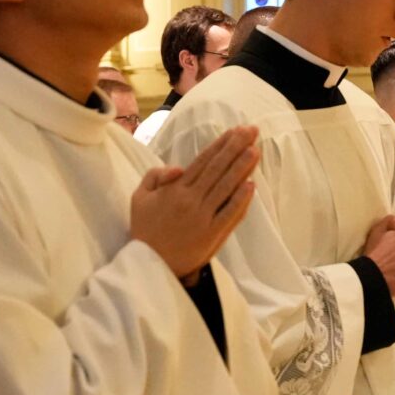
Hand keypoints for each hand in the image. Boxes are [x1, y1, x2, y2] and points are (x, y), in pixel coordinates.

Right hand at [132, 126, 259, 280]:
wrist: (149, 264)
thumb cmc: (145, 229)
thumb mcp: (139, 198)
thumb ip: (155, 176)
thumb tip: (178, 167)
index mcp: (175, 189)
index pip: (202, 161)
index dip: (220, 145)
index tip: (234, 131)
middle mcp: (191, 199)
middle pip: (217, 169)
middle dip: (236, 148)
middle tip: (252, 131)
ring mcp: (203, 217)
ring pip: (226, 187)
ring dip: (242, 167)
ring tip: (255, 150)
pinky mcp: (211, 234)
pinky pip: (229, 214)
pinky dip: (240, 200)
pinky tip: (252, 185)